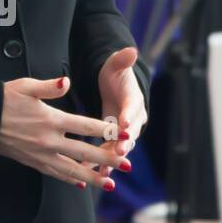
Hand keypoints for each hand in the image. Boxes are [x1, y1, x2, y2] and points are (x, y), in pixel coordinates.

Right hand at [0, 75, 119, 188]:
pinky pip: (54, 173)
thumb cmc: (2, 100)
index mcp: (51, 119)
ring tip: (110, 183)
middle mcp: (48, 140)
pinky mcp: (31, 162)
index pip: (86, 127)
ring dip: (92, 177)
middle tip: (127, 165)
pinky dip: (69, 179)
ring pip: (72, 169)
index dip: (107, 130)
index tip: (124, 134)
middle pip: (85, 152)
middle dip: (108, 159)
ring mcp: (40, 154)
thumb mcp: (25, 87)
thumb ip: (49, 86)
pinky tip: (80, 183)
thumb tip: (67, 82)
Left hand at [94, 46, 147, 177]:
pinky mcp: (113, 139)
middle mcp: (133, 119)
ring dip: (110, 161)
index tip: (124, 124)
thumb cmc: (115, 73)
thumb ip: (122, 60)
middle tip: (117, 154)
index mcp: (134, 101)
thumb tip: (132, 50)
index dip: (129, 117)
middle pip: (130, 135)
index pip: (133, 109)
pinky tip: (87, 171)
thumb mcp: (117, 65)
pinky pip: (107, 153)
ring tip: (103, 172)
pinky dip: (99, 162)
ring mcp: (124, 132)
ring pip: (119, 149)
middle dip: (123, 146)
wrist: (115, 84)